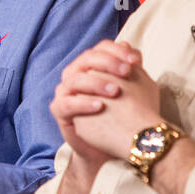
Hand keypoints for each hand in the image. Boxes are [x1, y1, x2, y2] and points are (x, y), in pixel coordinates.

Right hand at [50, 41, 144, 165]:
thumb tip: (134, 51)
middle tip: (127, 72)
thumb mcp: (130, 90)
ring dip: (97, 82)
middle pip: (87, 58)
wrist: (107, 145)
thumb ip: (130, 71)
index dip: (117, 51)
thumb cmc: (119, 115)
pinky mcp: (59, 110)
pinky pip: (67, 103)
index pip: (101, 48)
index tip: (135, 61)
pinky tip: (100, 106)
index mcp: (91, 65)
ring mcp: (65, 91)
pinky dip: (83, 103)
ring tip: (116, 91)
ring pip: (75, 79)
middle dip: (108, 63)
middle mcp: (75, 74)